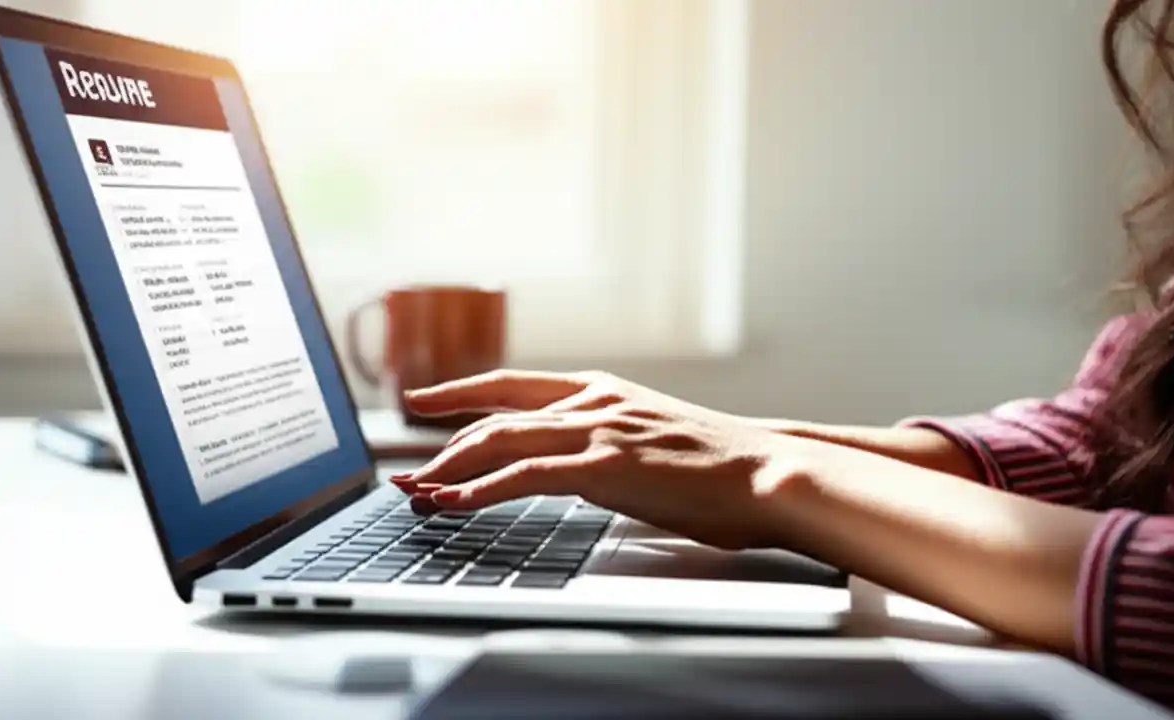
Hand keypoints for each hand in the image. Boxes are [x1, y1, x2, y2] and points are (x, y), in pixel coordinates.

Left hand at [391, 370, 805, 549]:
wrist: (765, 470)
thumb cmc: (718, 465)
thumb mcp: (653, 439)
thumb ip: (611, 442)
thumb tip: (584, 467)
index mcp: (603, 389)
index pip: (513, 385)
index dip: (462, 391)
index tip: (424, 398)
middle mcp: (593, 400)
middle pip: (495, 415)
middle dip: (443, 446)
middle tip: (408, 475)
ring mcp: (598, 429)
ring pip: (500, 440)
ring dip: (450, 470)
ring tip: (418, 495)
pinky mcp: (605, 465)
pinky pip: (525, 474)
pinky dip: (481, 490)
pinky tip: (453, 504)